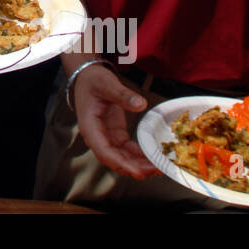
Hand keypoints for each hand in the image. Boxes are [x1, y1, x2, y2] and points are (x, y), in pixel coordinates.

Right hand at [71, 62, 157, 177]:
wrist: (88, 77)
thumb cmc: (93, 80)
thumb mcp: (107, 84)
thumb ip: (122, 94)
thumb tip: (141, 104)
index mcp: (90, 127)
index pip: (103, 151)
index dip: (120, 163)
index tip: (137, 171)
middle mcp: (97, 137)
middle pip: (115, 159)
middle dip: (135, 167)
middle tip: (157, 169)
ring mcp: (107, 137)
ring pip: (122, 157)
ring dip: (139, 164)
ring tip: (159, 166)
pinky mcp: (116, 135)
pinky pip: (128, 150)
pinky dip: (140, 155)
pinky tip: (154, 157)